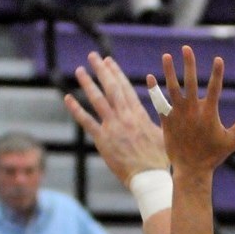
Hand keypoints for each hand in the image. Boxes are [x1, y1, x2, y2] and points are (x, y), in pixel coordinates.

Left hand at [63, 53, 169, 186]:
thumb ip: (162, 115)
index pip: (125, 87)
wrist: (150, 177)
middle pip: (111, 88)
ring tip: (79, 70)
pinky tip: (68, 98)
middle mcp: (124, 117)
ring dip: (88, 84)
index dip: (115, 73)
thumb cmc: (160, 158)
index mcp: (139, 114)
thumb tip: (166, 100)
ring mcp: (112, 128)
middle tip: (93, 56)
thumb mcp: (164, 132)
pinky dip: (77, 109)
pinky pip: (86, 122)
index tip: (108, 61)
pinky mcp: (102, 140)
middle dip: (101, 70)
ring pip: (97, 100)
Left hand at [156, 46, 234, 174]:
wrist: (191, 170)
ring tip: (166, 56)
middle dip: (189, 64)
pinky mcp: (166, 121)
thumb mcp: (231, 141)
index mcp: (209, 114)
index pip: (214, 89)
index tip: (217, 59)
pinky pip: (159, 102)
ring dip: (169, 71)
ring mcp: (178, 115)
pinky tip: (150, 77)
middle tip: (186, 48)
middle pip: (190, 82)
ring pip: (172, 89)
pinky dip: (154, 90)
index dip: (216, 73)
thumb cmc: (213, 156)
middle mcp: (192, 111)